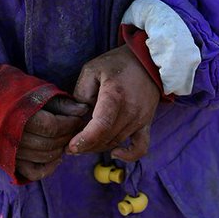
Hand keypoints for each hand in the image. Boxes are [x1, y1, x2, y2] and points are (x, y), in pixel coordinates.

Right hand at [15, 95, 90, 181]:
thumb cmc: (13, 92)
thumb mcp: (37, 92)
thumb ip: (61, 103)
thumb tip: (83, 111)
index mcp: (20, 117)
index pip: (53, 127)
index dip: (69, 124)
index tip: (77, 119)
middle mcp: (14, 137)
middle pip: (50, 144)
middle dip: (67, 136)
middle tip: (75, 129)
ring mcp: (11, 151)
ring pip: (44, 157)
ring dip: (60, 150)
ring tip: (66, 139)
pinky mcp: (10, 161)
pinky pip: (32, 172)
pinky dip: (47, 169)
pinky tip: (56, 158)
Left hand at [67, 46, 160, 161]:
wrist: (148, 61)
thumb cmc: (117, 64)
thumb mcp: (92, 69)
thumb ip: (81, 92)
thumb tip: (78, 114)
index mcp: (115, 95)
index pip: (101, 126)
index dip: (85, 140)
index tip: (71, 146)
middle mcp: (130, 111)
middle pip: (105, 138)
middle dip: (85, 146)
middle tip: (70, 145)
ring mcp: (140, 119)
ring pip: (116, 142)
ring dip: (98, 147)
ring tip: (84, 144)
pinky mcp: (146, 124)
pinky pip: (141, 147)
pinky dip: (128, 155)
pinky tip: (114, 153)